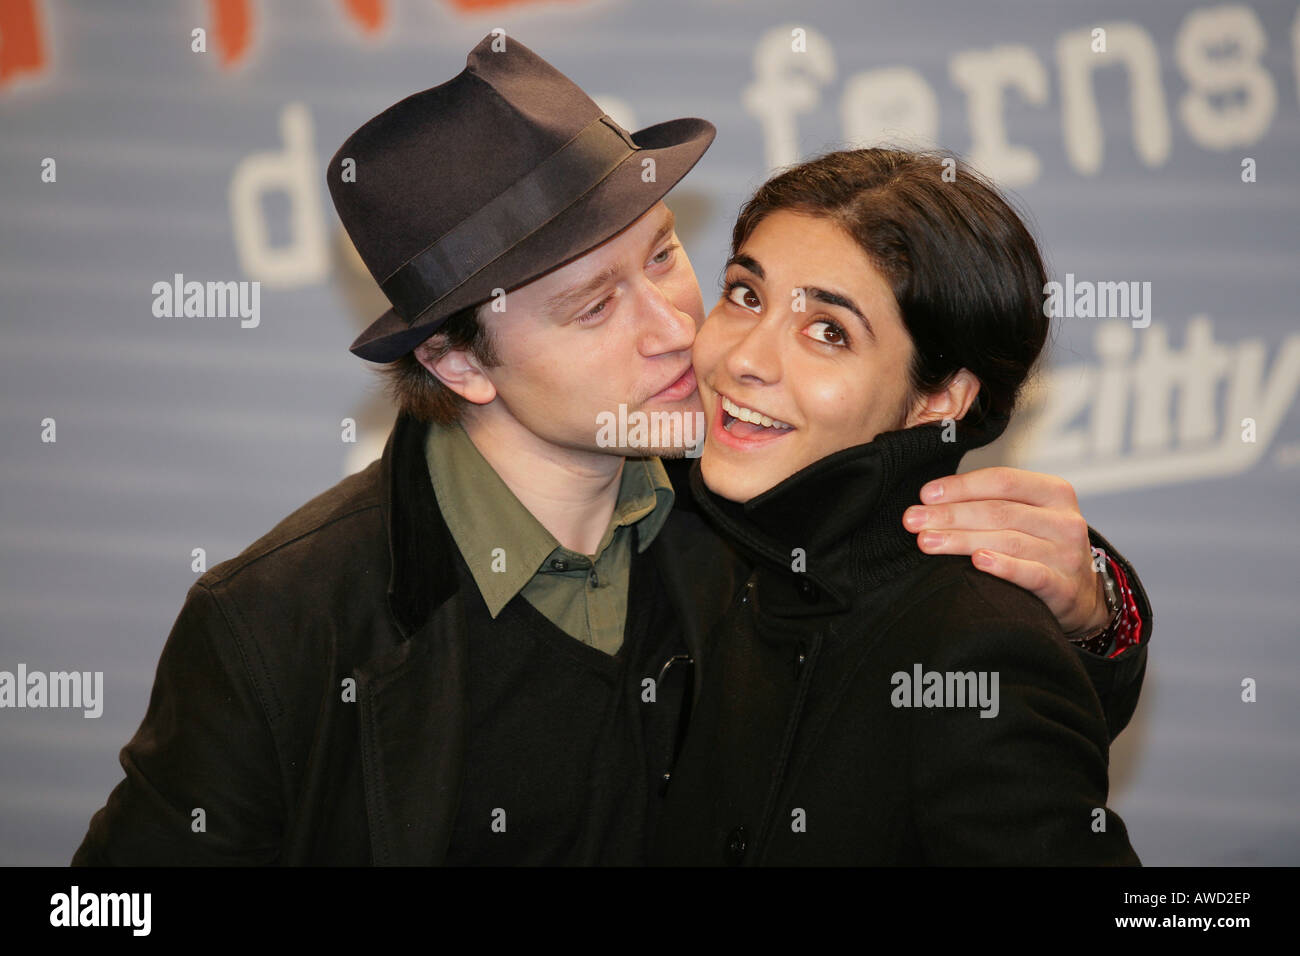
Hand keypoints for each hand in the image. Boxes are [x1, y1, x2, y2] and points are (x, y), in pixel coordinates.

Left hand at [902, 466, 1107, 637]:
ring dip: (961, 540)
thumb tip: (929, 501)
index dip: (961, 486)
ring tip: (926, 542)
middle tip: (912, 521)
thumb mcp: (1027, 516)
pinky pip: (1031, 573)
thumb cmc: (1039, 546)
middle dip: (950, 514)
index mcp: (1054, 492)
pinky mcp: (1065, 586)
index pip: (1002, 481)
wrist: (1080, 596)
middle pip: (999, 511)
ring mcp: (1068, 554)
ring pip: (1007, 540)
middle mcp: (1065, 520)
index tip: (925, 495)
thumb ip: (990, 503)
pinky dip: (1003, 566)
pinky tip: (976, 562)